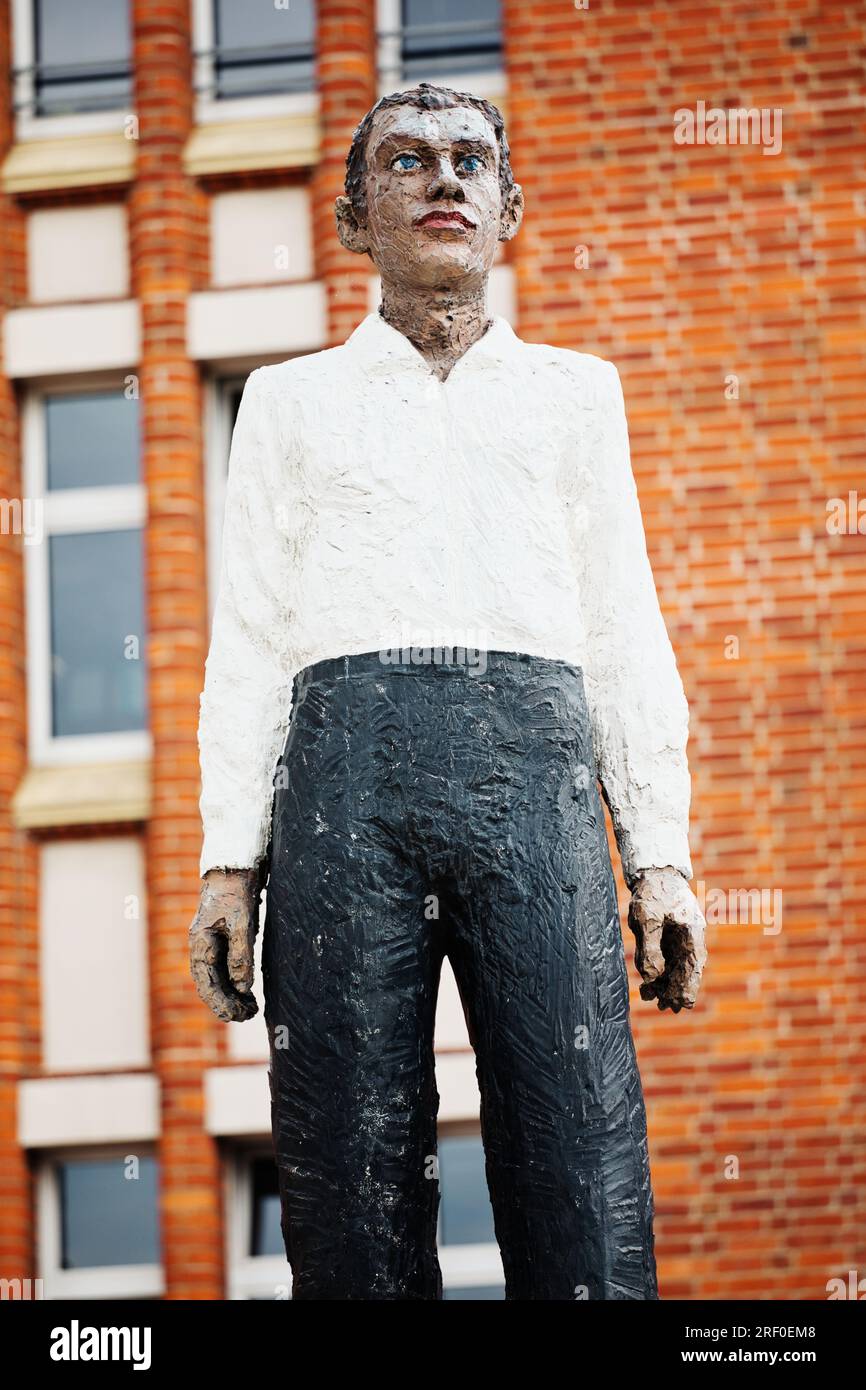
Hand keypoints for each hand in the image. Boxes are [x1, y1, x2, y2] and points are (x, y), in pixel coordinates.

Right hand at [189, 865, 264, 1021]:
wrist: (234, 866)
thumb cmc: (237, 892)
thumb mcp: (242, 923)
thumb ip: (241, 955)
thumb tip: (242, 987)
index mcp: (200, 944)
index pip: (206, 984)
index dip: (222, 1003)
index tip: (239, 1015)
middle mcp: (202, 947)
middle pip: (210, 985)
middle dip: (227, 1004)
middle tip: (250, 1015)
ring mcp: (211, 944)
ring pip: (216, 979)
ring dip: (231, 996)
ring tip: (250, 1009)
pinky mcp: (222, 941)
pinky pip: (224, 969)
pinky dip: (233, 983)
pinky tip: (246, 991)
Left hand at [628, 866, 706, 1012]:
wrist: (654, 873)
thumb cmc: (653, 892)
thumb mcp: (647, 918)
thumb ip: (650, 947)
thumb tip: (653, 977)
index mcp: (692, 933)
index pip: (693, 967)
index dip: (686, 987)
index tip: (679, 1004)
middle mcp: (690, 939)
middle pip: (686, 972)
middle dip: (675, 990)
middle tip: (663, 1007)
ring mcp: (680, 939)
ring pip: (676, 968)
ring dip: (665, 984)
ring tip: (650, 997)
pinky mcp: (670, 939)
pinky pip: (667, 961)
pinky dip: (659, 973)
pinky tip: (648, 986)